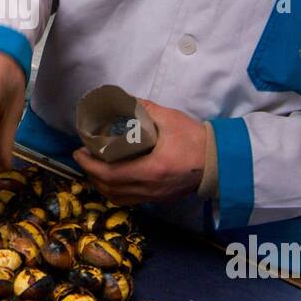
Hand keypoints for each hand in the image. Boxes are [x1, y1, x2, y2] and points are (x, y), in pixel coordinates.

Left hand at [73, 100, 209, 204]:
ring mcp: (154, 197)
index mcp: (151, 170)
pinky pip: (129, 200)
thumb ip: (144, 108)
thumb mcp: (169, 119)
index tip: (80, 152)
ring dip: (101, 184)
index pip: (111, 174)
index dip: (90, 165)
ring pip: (118, 198)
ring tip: (94, 168)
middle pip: (110, 188)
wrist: (220, 162)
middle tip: (84, 157)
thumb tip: (121, 99)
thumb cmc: (195, 140)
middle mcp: (150, 188)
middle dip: (91, 174)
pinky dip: (114, 192)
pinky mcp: (159, 199)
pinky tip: (112, 180)